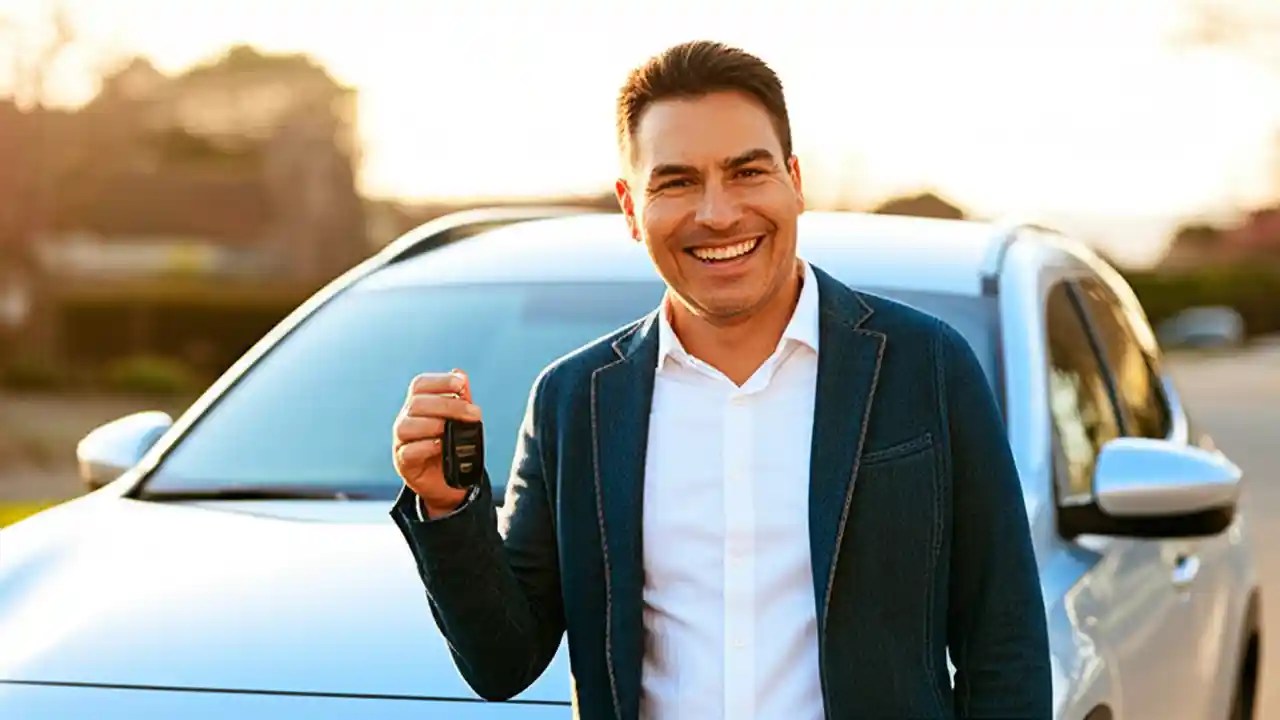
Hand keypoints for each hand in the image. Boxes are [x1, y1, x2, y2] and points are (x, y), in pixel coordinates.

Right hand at [392, 369, 483, 517]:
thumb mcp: (460, 422)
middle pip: (418, 403)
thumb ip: (460, 399)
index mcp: (418, 406)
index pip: (420, 385)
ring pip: (407, 425)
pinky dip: (426, 446)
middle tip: (474, 414)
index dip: (440, 381)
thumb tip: (460, 374)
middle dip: (448, 405)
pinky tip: (441, 445)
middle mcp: (406, 420)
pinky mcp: (403, 462)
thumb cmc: (452, 447)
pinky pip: (408, 450)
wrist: (448, 483)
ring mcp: (401, 441)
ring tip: (453, 430)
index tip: (461, 385)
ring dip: (434, 424)